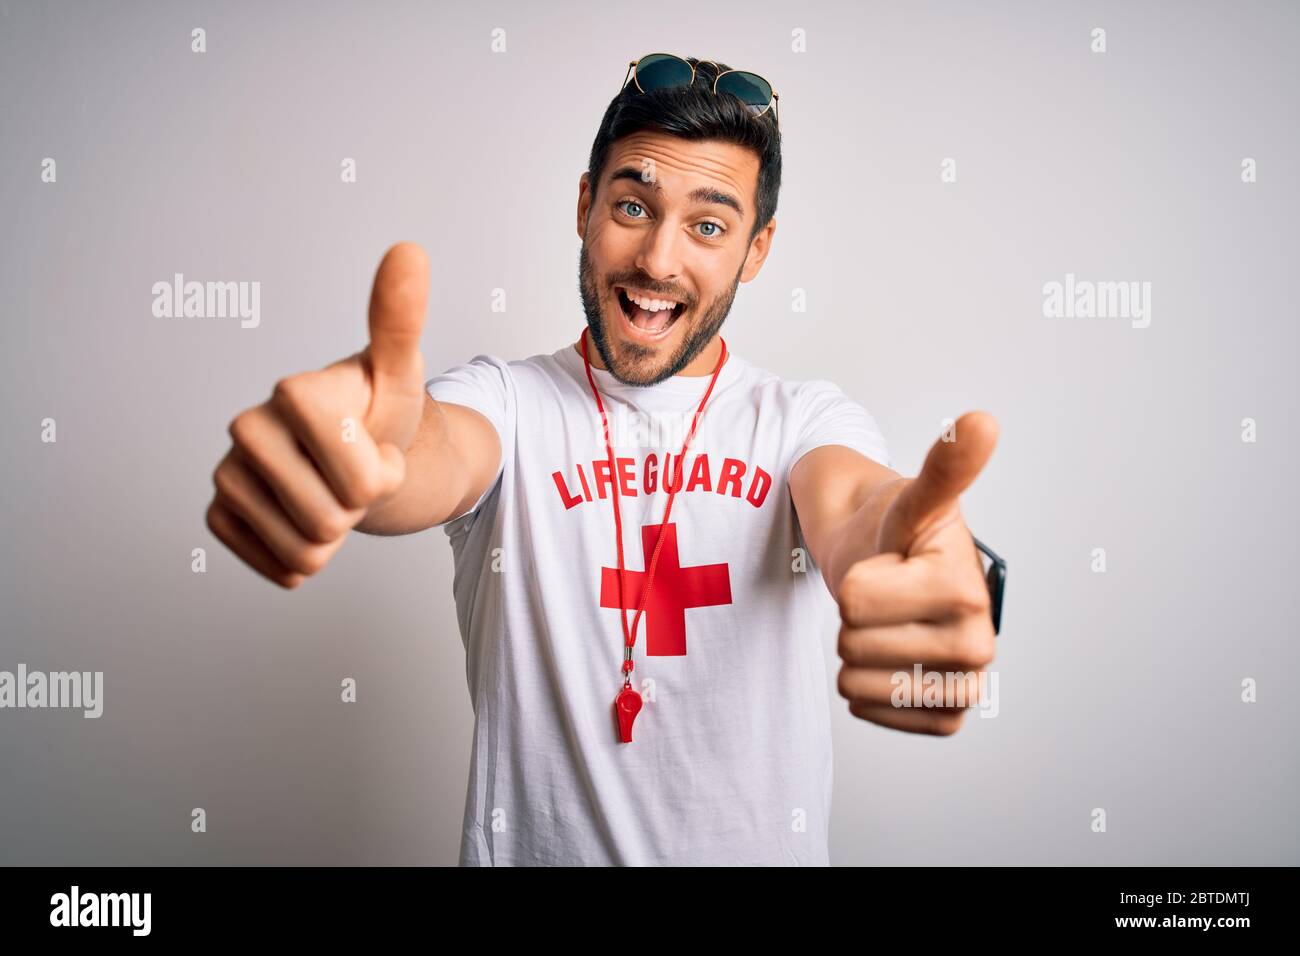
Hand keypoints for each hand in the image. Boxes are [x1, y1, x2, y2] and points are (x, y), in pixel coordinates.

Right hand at [205, 242, 429, 587]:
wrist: (356, 453)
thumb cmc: (379, 414)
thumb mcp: (400, 373)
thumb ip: (401, 319)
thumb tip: (409, 250)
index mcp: (292, 391)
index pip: (362, 480)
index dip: (382, 472)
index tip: (374, 441)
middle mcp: (246, 427)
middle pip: (332, 518)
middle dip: (358, 506)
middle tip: (353, 470)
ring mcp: (227, 472)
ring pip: (306, 548)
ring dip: (336, 534)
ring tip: (333, 490)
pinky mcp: (219, 514)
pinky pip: (278, 565)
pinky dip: (307, 558)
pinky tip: (307, 519)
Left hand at [835, 411, 999, 733]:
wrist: (893, 569)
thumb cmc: (899, 531)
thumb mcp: (912, 497)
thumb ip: (943, 467)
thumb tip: (980, 421)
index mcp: (966, 591)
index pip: (852, 598)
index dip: (854, 576)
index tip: (889, 561)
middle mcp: (978, 645)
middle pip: (852, 643)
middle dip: (854, 615)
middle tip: (885, 592)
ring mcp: (965, 686)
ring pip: (854, 682)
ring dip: (856, 650)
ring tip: (886, 620)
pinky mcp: (945, 716)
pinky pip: (870, 711)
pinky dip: (862, 687)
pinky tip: (886, 656)